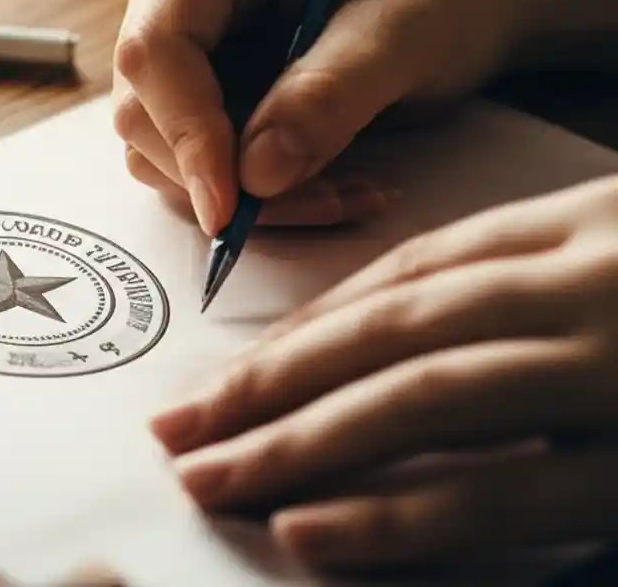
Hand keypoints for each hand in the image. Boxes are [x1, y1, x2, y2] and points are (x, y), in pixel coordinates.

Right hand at [113, 0, 541, 233]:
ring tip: (348, 193)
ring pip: (162, 151)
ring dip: (248, 198)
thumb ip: (330, 95)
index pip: (157, 44)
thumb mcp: (406, 33)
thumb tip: (254, 175)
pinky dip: (261, 198)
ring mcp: (185, 44)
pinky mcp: (200, 93)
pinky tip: (333, 186)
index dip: (185, 128)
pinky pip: (196, 169)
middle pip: (147, 107)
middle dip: (225, 176)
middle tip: (327, 201)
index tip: (230, 205)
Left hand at [151, 175, 617, 570]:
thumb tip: (410, 342)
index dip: (308, 325)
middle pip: (387, 328)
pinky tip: (303, 527)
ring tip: (208, 479)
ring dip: (294, 443)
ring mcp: (609, 361)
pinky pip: (492, 492)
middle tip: (176, 428)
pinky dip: (388, 514)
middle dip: (267, 382)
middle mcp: (582, 280)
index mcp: (579, 225)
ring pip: (414, 396)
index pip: (412, 269)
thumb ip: (536, 290)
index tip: (230, 372)